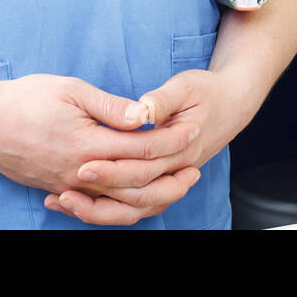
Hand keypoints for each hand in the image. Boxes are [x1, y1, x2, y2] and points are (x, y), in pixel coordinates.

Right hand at [0, 73, 201, 225]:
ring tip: (174, 187)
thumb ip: (109, 106)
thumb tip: (143, 115)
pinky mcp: (57, 190)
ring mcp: (67, 187)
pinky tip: (136, 200)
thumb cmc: (25, 99)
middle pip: (136, 184)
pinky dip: (121, 207)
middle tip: (195, 167)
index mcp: (87, 145)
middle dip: (170, 176)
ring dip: (151, 198)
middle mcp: (79, 173)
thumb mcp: (70, 90)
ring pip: (118, 204)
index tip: (192, 129)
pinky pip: (96, 208)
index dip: (170, 140)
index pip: (141, 149)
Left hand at [45, 67, 256, 224]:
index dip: (113, 168)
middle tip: (66, 187)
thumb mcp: (187, 85)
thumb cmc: (206, 91)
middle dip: (100, 192)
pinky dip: (108, 208)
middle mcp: (177, 169)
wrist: (231, 104)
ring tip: (64, 201)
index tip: (83, 164)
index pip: (144, 165)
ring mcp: (171, 178)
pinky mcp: (163, 180)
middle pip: (137, 193)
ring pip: (136, 208)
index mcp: (182, 146)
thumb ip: (163, 99)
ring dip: (100, 210)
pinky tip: (79, 202)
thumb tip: (141, 110)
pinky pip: (136, 205)